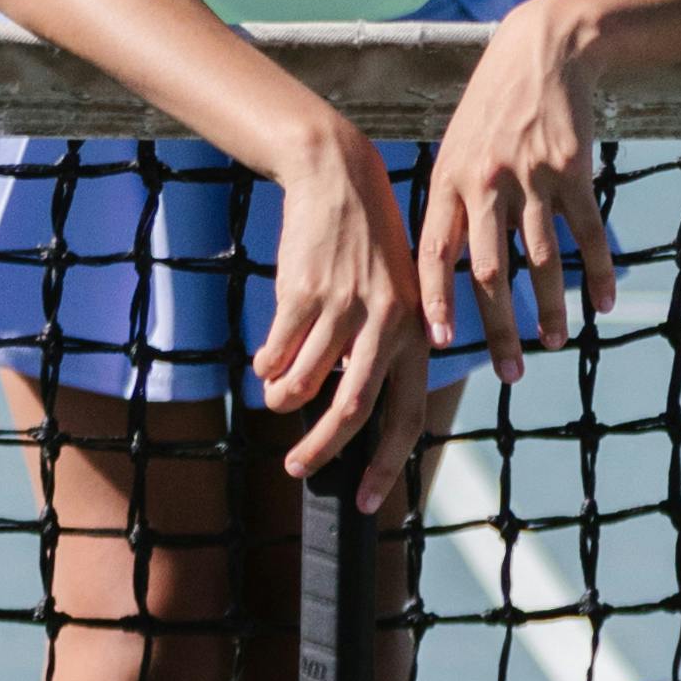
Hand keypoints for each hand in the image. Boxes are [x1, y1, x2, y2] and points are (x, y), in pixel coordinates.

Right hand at [251, 120, 434, 497]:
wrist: (339, 180)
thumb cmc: (364, 250)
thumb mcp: (391, 297)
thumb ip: (379, 352)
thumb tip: (345, 414)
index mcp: (415, 332)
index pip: (406, 414)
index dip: (386, 463)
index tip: (364, 500)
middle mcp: (387, 325)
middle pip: (353, 411)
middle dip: (321, 450)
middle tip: (295, 470)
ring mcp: (345, 310)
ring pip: (304, 385)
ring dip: (282, 399)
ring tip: (274, 395)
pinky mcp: (305, 294)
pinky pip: (276, 353)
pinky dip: (266, 365)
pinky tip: (265, 361)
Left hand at [417, 0, 621, 384]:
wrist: (541, 50)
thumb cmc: (491, 109)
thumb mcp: (455, 148)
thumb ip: (450, 204)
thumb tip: (440, 269)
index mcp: (449, 180)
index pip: (435, 252)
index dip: (435, 301)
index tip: (439, 344)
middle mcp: (486, 182)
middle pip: (489, 271)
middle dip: (498, 328)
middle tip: (509, 373)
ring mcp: (532, 177)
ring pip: (540, 259)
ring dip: (548, 309)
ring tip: (555, 343)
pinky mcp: (574, 170)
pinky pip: (586, 232)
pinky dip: (597, 271)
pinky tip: (603, 303)